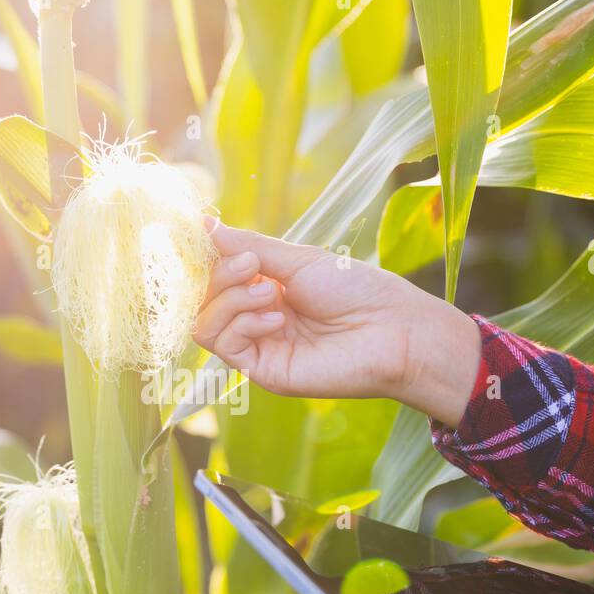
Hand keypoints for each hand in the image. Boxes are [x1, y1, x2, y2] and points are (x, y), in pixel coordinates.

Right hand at [193, 221, 481, 426]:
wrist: (391, 330)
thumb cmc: (355, 290)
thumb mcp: (297, 259)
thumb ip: (247, 245)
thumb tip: (201, 222)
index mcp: (265, 286)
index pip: (214, 274)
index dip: (208, 257)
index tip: (213, 238)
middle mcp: (256, 317)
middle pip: (204, 299)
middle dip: (221, 275)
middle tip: (254, 265)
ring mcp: (259, 345)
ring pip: (205, 324)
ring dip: (231, 300)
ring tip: (270, 292)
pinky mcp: (263, 370)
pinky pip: (225, 345)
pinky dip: (243, 324)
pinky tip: (277, 318)